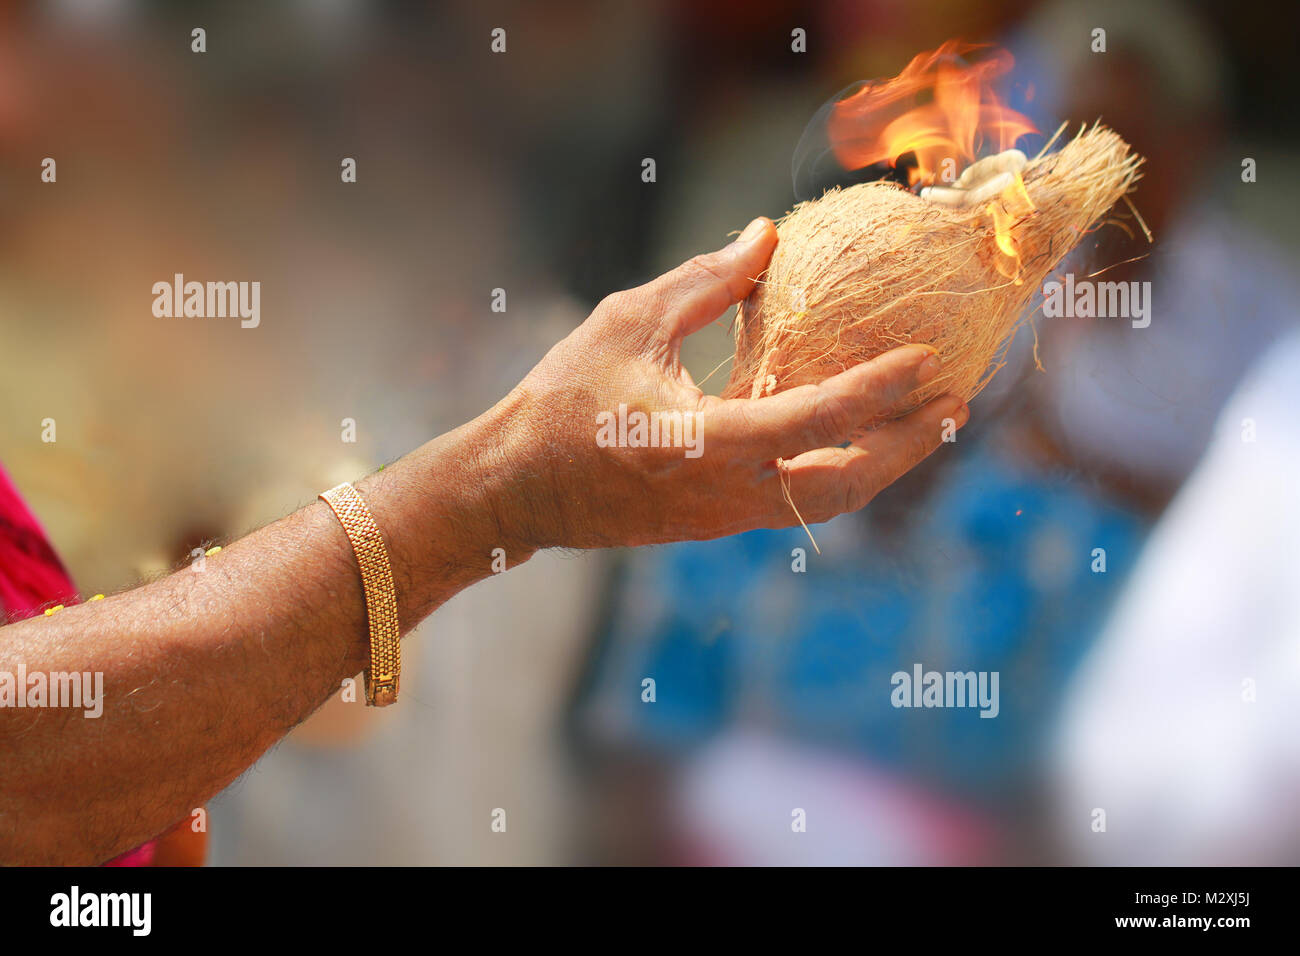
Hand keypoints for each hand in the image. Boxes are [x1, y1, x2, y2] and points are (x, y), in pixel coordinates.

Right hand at [475, 217, 968, 550]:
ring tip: (921, 425)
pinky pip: (791, 500)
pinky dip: (833, 468)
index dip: (879, 390)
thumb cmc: (561, 400)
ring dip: (878, 463)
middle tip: (954, 406)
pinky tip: (849, 434)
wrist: (513, 489)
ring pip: (824, 502)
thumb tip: (766, 236)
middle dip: (906, 448)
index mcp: (706, 443)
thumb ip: (706, 283)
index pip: (816, 418)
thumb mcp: (628, 323)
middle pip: (844, 486)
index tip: (928, 360)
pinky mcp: (712, 523)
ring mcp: (721, 518)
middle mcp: (726, 494)